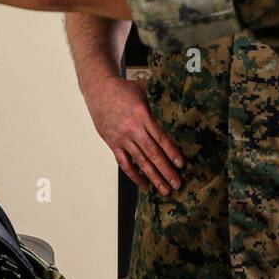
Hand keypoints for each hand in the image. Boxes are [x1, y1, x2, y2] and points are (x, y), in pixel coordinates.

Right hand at [83, 76, 182, 194]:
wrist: (98, 90)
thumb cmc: (123, 89)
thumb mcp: (143, 90)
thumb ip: (159, 99)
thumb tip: (179, 101)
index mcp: (142, 115)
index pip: (160, 137)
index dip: (171, 152)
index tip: (181, 164)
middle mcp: (132, 129)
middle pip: (152, 153)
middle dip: (166, 170)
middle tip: (178, 184)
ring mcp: (122, 138)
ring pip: (140, 162)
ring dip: (153, 177)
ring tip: (165, 190)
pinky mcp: (113, 144)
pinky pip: (124, 164)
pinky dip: (134, 176)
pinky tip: (144, 185)